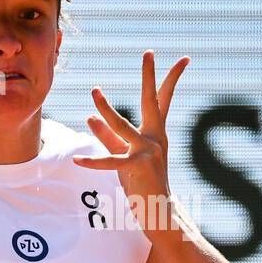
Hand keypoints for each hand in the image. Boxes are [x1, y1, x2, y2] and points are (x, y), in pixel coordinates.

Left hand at [73, 50, 189, 229]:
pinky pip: (111, 162)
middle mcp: (156, 138)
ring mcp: (148, 152)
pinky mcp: (137, 168)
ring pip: (123, 126)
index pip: (163, 100)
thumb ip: (107, 136)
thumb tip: (90, 117)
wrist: (158, 210)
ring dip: (107, 109)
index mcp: (156, 133)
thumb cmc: (142, 181)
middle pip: (152, 101)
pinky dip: (93, 162)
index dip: (171, 79)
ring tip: (95, 91)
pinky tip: (77, 160)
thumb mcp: (124, 154)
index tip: (184, 58)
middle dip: (149, 76)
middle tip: (149, 52)